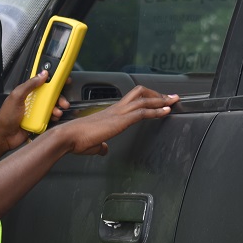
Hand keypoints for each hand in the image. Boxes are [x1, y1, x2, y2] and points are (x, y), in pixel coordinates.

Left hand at [0, 70, 68, 157]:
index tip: (62, 79)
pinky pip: (49, 117)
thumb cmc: (6, 116)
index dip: (52, 80)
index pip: (41, 82)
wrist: (4, 136)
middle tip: (63, 101)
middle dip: (58, 97)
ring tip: (57, 112)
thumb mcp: (17, 97)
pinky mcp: (39, 121)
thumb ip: (29, 85)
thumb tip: (42, 75)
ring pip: (51, 106)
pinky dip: (54, 117)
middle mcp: (33, 100)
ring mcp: (36, 111)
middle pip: (50, 95)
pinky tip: (54, 118)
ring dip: (57, 108)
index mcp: (27, 92)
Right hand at [59, 86, 177, 155]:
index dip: (147, 99)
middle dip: (158, 95)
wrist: (68, 137)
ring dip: (161, 100)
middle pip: (141, 93)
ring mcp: (119, 112)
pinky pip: (143, 112)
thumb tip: (103, 149)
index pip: (132, 100)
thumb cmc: (76, 140)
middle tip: (170, 97)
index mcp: (111, 112)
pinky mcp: (121, 120)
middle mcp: (116, 109)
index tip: (158, 101)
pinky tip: (166, 111)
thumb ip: (101, 145)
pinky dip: (157, 111)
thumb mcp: (93, 144)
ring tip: (173, 101)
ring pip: (144, 99)